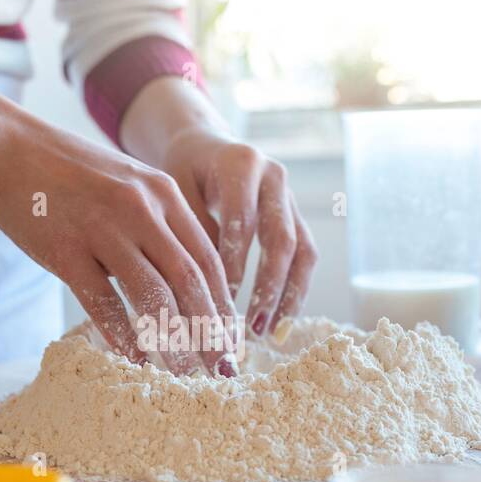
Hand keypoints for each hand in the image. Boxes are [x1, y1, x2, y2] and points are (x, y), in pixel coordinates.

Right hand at [0, 113, 237, 375]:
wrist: (8, 146)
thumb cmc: (69, 173)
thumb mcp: (129, 184)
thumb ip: (159, 222)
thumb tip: (185, 279)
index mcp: (164, 194)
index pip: (208, 259)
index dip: (224, 305)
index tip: (230, 340)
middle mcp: (141, 209)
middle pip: (191, 280)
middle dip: (210, 331)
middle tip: (221, 368)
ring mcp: (103, 228)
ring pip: (154, 295)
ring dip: (173, 342)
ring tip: (183, 375)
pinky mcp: (66, 249)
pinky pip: (102, 301)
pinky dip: (123, 334)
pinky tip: (133, 359)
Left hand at [157, 126, 316, 339]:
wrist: (204, 146)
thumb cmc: (182, 172)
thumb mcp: (174, 190)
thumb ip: (189, 230)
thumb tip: (198, 289)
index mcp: (241, 164)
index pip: (242, 223)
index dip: (234, 267)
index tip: (220, 305)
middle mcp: (274, 177)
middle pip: (281, 239)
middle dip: (268, 289)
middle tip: (252, 329)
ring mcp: (291, 196)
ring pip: (303, 251)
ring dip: (289, 296)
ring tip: (270, 335)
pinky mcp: (298, 215)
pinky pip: (306, 256)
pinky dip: (295, 291)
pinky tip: (278, 323)